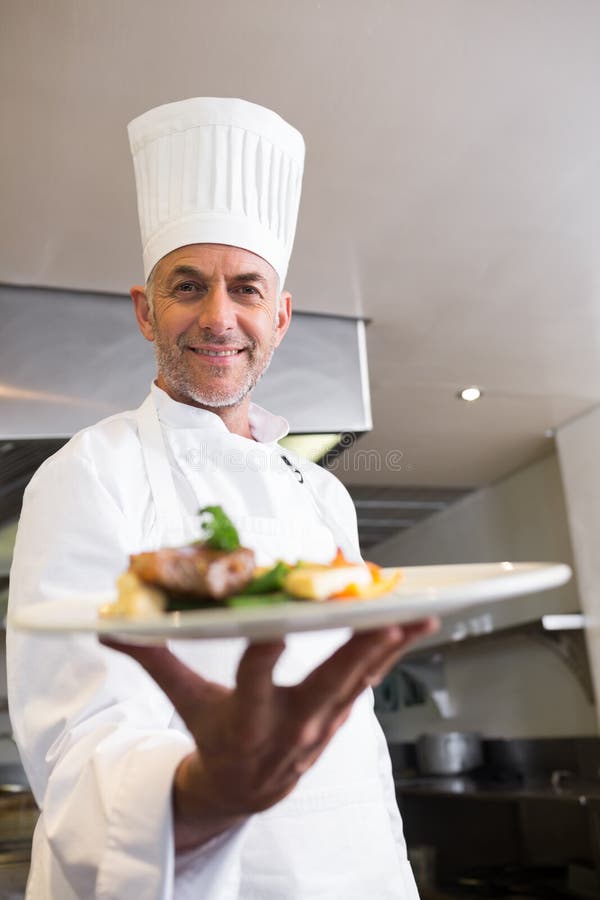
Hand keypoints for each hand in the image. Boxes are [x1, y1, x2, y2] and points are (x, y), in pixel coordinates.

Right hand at [103, 618, 437, 848]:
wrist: (244, 790)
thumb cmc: (213, 738)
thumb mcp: (185, 703)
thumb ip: (157, 662)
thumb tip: (112, 631)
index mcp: (247, 717)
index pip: (253, 681)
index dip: (264, 656)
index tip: (276, 628)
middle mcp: (291, 723)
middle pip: (328, 683)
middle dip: (359, 651)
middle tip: (386, 618)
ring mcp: (322, 723)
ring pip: (361, 680)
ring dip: (391, 648)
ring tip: (422, 616)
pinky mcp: (339, 717)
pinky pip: (370, 682)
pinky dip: (392, 655)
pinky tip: (416, 628)